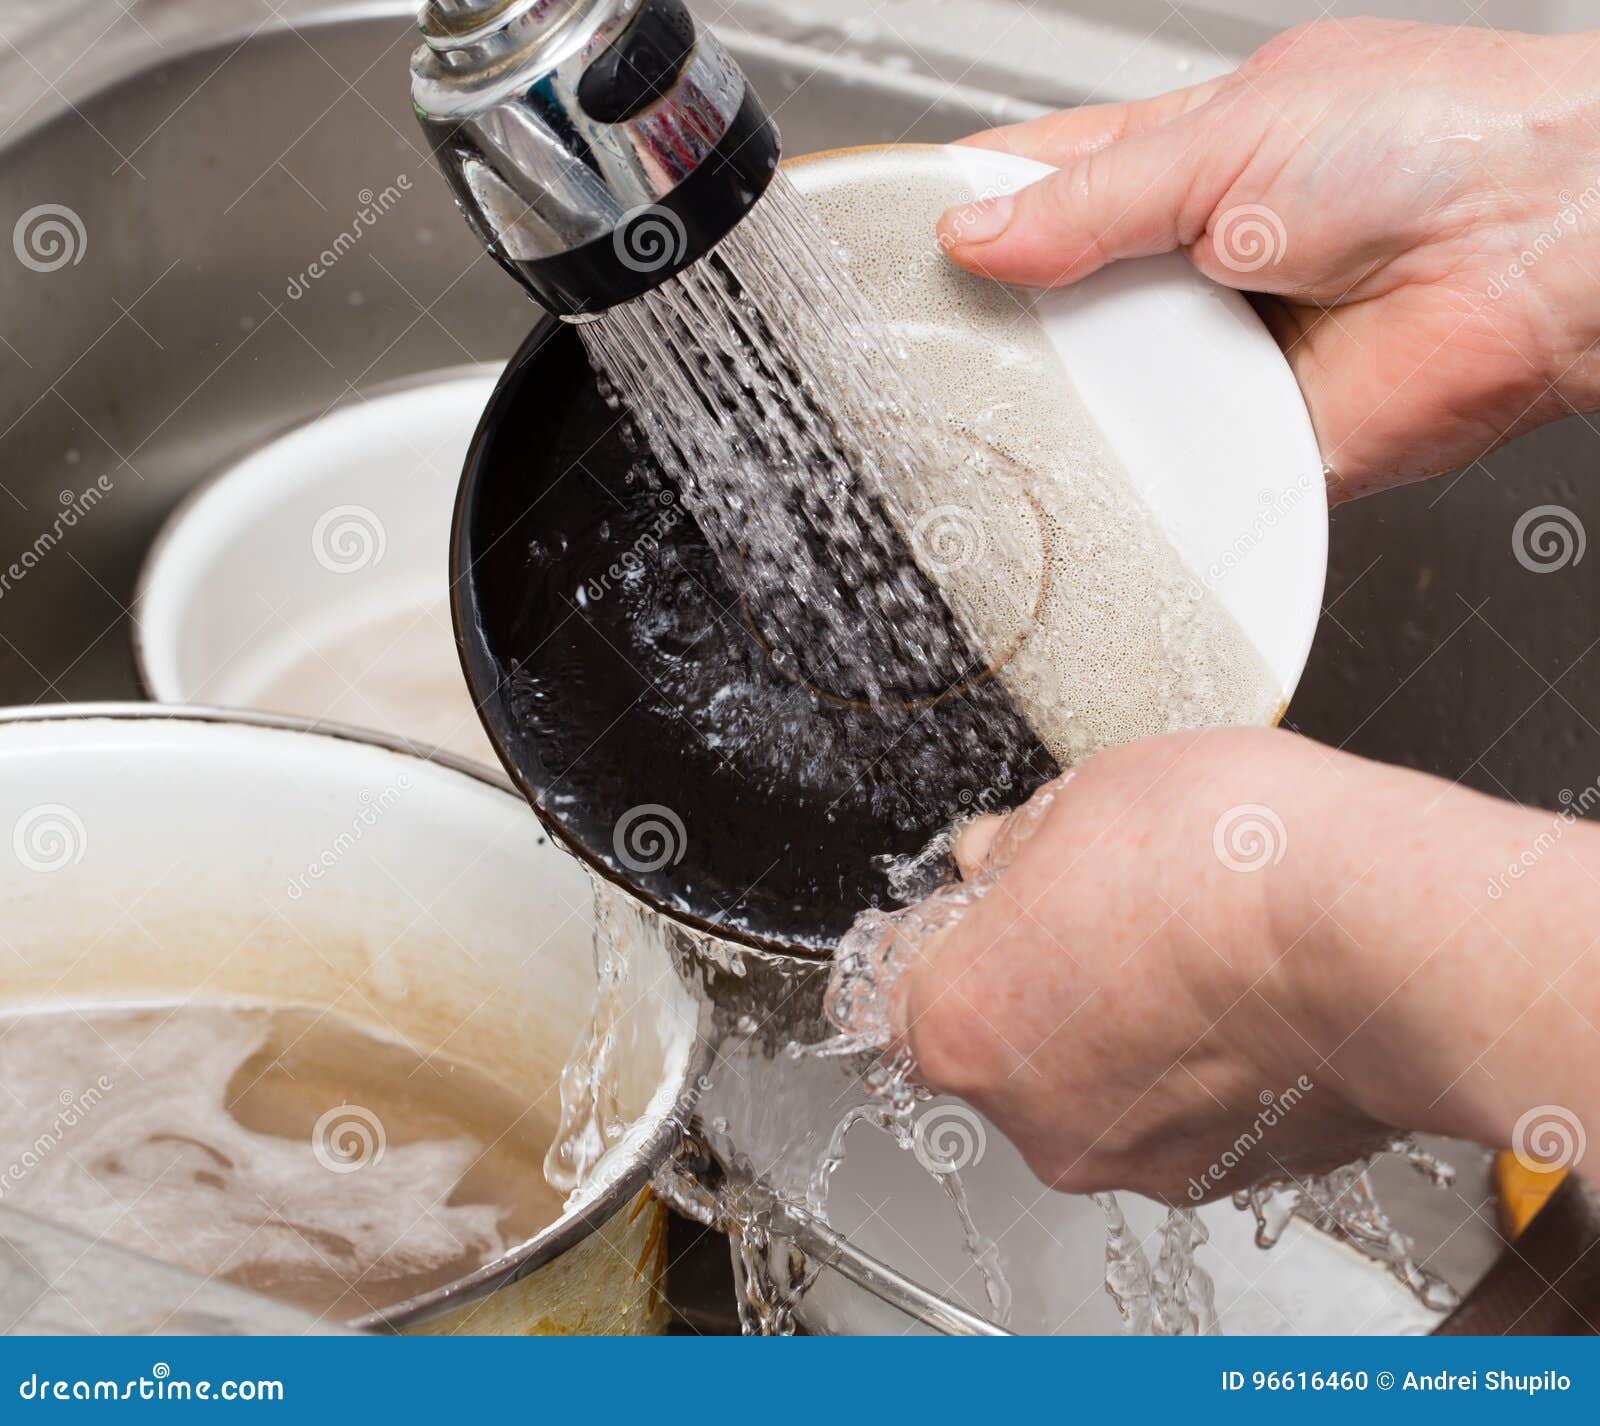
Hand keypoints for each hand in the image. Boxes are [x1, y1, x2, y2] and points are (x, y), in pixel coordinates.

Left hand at [887, 726, 1599, 1202]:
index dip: (945, 934)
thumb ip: (1009, 849)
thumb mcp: (1081, 797)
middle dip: (1033, 978)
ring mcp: (1125, 1158)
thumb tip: (990, 858)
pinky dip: (1188, 1072)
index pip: (897, 988)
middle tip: (1105, 911)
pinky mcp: (1214, 1181)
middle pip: (993, 1042)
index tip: (981, 908)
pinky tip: (1238, 1005)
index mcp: (961, 1017)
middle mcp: (1028, 1114)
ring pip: (1084, 1084)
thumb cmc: (1236, 857)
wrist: (1387, 931)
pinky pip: (1168, 1116)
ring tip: (1192, 953)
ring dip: (1114, 1029)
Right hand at [938, 20, 1599, 499]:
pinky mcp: (1243, 439)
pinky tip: (1101, 453)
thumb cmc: (1435, 143)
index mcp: (1176, 165)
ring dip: (1065, 394)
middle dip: (1000, 319)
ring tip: (1024, 391)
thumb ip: (1090, 202)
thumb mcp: (1226, 140)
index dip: (964, 207)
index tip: (896, 239)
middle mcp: (1188, 263)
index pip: (1037, 184)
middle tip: (942, 338)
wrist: (1541, 249)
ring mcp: (1212, 355)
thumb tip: (977, 234)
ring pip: (1099, 390)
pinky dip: (1130, 467)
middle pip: (1054, 299)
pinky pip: (1165, 465)